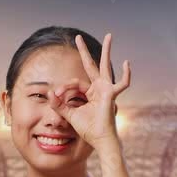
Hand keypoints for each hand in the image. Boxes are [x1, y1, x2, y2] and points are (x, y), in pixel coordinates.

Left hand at [47, 32, 130, 151]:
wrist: (99, 140)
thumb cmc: (88, 129)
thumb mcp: (70, 115)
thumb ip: (60, 105)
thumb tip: (49, 94)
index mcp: (89, 92)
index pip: (74, 82)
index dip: (64, 87)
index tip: (56, 95)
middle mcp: (98, 88)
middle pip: (90, 65)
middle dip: (84, 51)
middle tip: (78, 37)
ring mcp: (106, 89)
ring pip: (105, 66)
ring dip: (107, 51)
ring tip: (109, 35)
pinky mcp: (111, 95)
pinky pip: (121, 84)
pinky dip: (126, 75)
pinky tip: (126, 63)